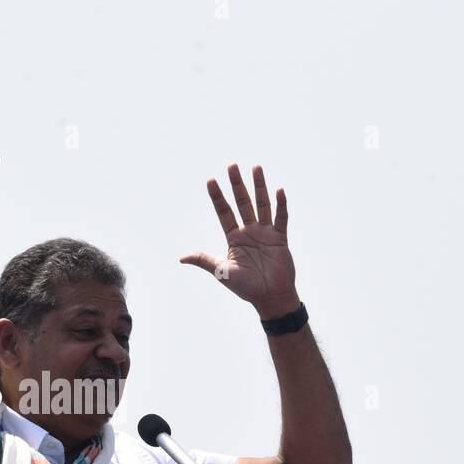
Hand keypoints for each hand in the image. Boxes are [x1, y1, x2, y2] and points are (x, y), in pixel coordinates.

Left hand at [179, 164, 298, 317]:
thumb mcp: (222, 272)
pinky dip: (281, 205)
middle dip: (237, 185)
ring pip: (262, 204)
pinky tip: (279, 190)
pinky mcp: (280, 238)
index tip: (210, 181)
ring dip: (259, 187)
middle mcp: (249, 232)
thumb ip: (205, 260)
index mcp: (234, 238)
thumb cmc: (246, 287)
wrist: (270, 298)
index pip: (224, 212)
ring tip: (256, 168)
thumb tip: (182, 257)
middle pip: (242, 203)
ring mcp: (265, 233)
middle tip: (232, 165)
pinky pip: (281, 218)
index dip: (217, 197)